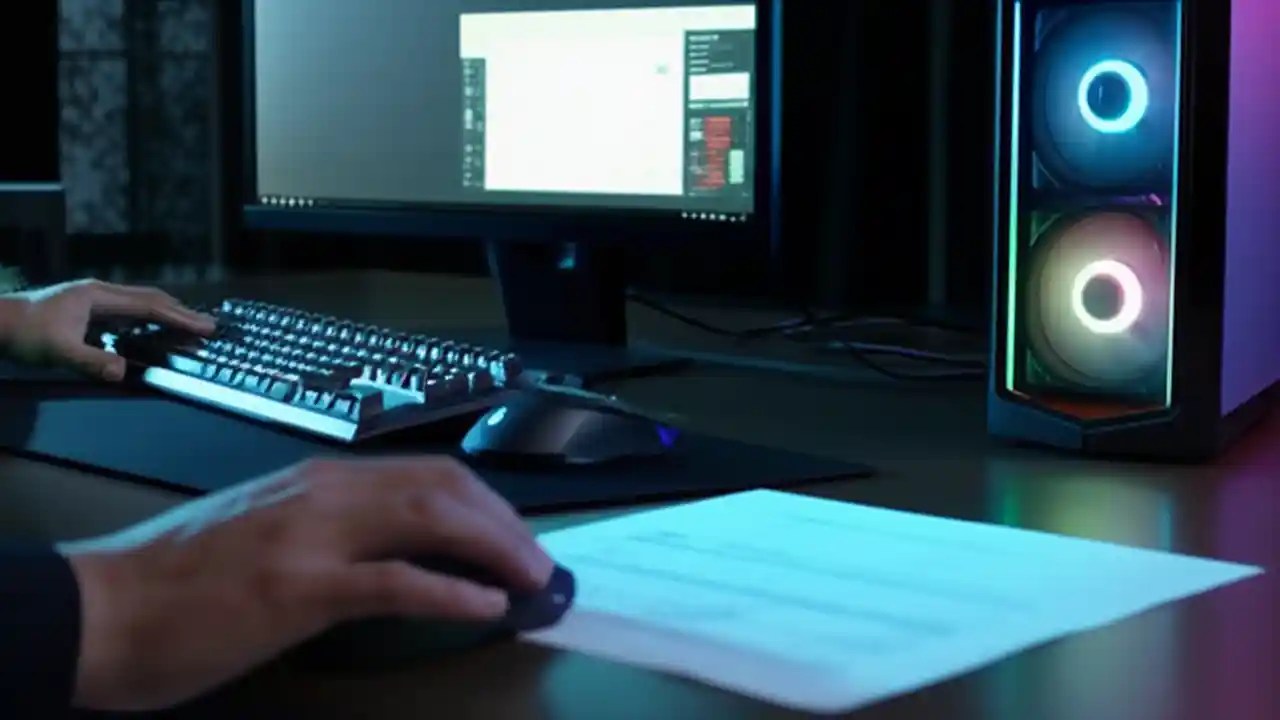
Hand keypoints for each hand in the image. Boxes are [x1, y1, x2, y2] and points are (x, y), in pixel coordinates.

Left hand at [0, 278, 215, 380]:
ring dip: (166, 314)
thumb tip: (122, 372)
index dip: (179, 317)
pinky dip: (149, 320)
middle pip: (150, 298)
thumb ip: (90, 361)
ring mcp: (93, 299)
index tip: (205, 327)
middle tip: (208, 327)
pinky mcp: (88, 309)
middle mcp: (100, 292)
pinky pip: (128, 312)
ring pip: (140, 303)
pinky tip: (154, 331)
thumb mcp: (57, 351)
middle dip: (180, 312)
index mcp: (98, 296)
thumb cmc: (25, 334)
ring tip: (189, 328)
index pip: (149, 305)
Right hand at [58, 456, 552, 711]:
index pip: (428, 474)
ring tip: (531, 580)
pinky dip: (451, 592)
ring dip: (496, 548)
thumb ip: (330, 529)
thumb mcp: (266, 532)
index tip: (519, 537)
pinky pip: (395, 582)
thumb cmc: (177, 578)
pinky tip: (485, 607)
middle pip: (445, 487)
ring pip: (431, 518)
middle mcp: (323, 492)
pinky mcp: (297, 587)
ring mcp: (311, 536)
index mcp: (318, 480)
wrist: (98, 608)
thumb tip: (399, 550)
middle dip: (506, 523)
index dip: (487, 504)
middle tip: (540, 563)